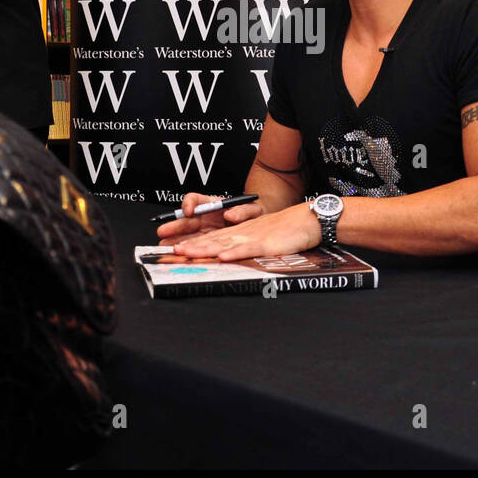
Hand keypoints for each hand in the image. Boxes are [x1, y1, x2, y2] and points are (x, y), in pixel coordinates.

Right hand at [156, 192, 263, 242]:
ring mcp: (205, 229)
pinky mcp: (208, 242)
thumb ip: (243, 210)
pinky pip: (195, 244)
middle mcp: (206, 216)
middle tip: (163, 231)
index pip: (195, 199)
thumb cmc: (253, 213)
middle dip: (174, 225)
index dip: (189, 203)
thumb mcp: (252, 209)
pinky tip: (178, 253)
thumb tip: (230, 214)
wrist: (259, 224)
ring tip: (164, 245)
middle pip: (186, 218)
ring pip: (186, 233)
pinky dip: (186, 248)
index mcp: (213, 203)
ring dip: (175, 239)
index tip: (188, 211)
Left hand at [172, 203, 319, 260]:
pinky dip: (234, 252)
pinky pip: (247, 248)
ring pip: (224, 242)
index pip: (212, 238)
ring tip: (186, 252)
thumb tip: (226, 256)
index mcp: (240, 232)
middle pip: (212, 239)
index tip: (176, 249)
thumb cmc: (285, 232)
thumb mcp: (260, 238)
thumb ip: (244, 245)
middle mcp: (242, 233)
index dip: (194, 244)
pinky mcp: (265, 243)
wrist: (305, 221)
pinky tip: (221, 255)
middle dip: (192, 245)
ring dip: (204, 248)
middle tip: (172, 251)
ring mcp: (252, 237)